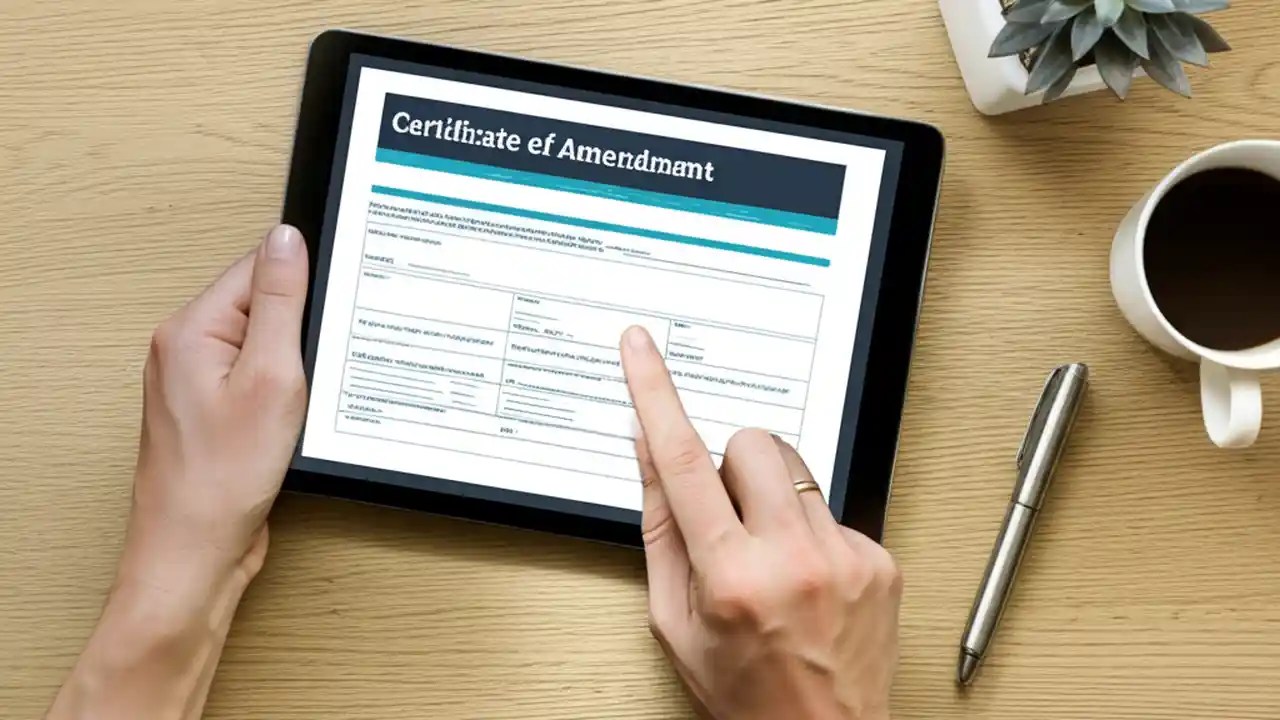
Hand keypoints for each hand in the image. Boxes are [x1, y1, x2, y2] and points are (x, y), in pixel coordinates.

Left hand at [123, 223, 309, 595]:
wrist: (194, 553)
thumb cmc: (223, 478)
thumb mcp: (270, 377)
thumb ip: (280, 302)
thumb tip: (287, 239)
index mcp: (190, 329)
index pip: (257, 268)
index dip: (305, 284)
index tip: (335, 308)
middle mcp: (185, 349)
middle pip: (261, 303)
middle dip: (302, 328)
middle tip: (319, 366)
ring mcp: (197, 382)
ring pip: (264, 343)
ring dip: (296, 362)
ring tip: (305, 395)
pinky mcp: (215, 411)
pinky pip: (259, 376)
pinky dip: (286, 388)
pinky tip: (297, 413)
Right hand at [620, 326, 901, 719]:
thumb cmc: (744, 691)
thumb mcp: (675, 621)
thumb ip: (661, 529)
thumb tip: (648, 453)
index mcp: (732, 577)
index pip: (682, 463)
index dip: (655, 395)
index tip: (642, 350)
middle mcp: (794, 559)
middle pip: (754, 443)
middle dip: (731, 463)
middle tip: (727, 514)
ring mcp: (845, 556)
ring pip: (796, 467)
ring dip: (772, 494)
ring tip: (769, 553)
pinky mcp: (879, 558)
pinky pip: (832, 505)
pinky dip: (809, 529)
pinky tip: (806, 578)